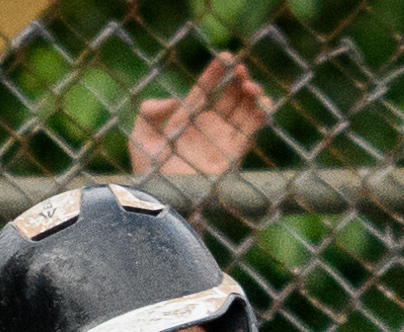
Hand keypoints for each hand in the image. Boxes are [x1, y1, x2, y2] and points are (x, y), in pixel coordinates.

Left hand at [130, 53, 270, 175]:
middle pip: (228, 98)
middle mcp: (207, 130)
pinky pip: (250, 134)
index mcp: (187, 121)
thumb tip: (174, 102)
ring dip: (251, 96)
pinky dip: (259, 118)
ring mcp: (221, 142)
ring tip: (251, 85)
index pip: (205, 91)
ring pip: (243, 112)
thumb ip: (149, 112)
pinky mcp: (232, 157)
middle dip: (237, 81)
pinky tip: (263, 104)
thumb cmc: (148, 175)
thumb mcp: (140, 138)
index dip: (215, 73)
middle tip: (242, 69)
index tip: (225, 57)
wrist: (165, 203)